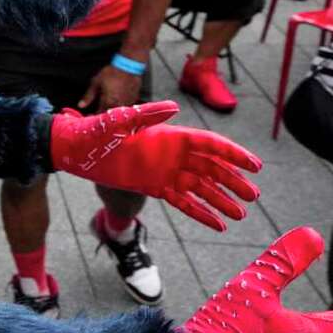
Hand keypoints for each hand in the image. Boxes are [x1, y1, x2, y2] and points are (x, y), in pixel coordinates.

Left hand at [50, 101, 260, 230]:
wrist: (78, 151)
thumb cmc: (97, 131)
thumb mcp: (119, 121)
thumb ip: (146, 115)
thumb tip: (174, 108)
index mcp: (171, 136)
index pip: (210, 145)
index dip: (234, 155)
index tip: (255, 166)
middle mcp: (173, 154)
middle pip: (212, 168)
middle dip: (234, 181)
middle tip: (254, 195)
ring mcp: (166, 172)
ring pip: (201, 188)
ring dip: (222, 200)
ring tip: (242, 214)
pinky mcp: (156, 188)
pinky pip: (183, 203)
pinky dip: (201, 213)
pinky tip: (219, 225)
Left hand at [79, 63, 143, 111]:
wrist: (128, 66)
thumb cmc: (111, 73)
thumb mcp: (95, 83)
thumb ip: (88, 96)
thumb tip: (80, 106)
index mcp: (107, 102)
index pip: (99, 115)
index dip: (94, 117)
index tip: (90, 115)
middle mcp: (118, 106)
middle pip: (109, 116)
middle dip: (103, 116)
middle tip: (98, 111)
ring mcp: (127, 103)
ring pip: (118, 112)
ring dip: (112, 112)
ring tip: (108, 107)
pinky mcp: (134, 99)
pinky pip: (126, 107)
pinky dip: (121, 107)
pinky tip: (118, 102)